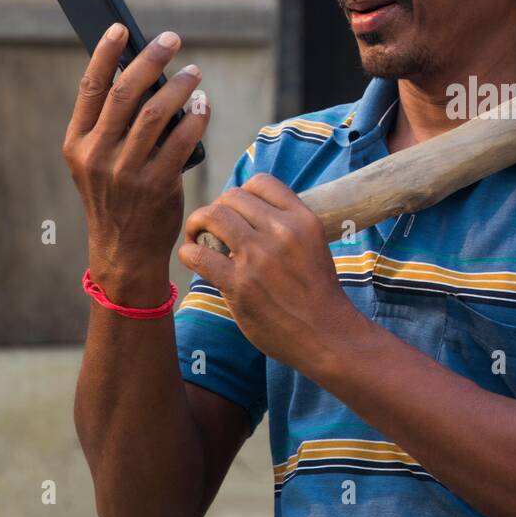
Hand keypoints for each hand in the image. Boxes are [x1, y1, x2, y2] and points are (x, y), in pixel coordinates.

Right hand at [62, 23, 209, 305]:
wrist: (124, 251)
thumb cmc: (118, 197)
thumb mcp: (98, 163)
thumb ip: (112, 127)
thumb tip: (147, 78)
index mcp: (77, 143)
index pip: (90, 88)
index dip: (105, 54)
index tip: (120, 28)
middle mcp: (97, 155)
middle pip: (126, 93)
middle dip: (151, 59)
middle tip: (172, 40)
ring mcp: (126, 171)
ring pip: (157, 113)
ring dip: (180, 86)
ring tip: (194, 73)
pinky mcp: (157, 185)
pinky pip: (182, 141)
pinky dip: (196, 118)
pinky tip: (204, 105)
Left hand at [177, 173, 360, 370]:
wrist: (327, 334)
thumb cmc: (317, 292)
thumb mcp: (314, 245)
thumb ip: (287, 226)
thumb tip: (249, 213)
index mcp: (303, 219)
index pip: (261, 182)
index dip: (243, 193)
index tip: (238, 212)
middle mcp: (281, 231)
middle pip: (232, 197)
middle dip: (218, 209)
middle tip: (213, 228)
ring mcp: (258, 257)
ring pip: (211, 216)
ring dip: (197, 224)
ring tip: (198, 238)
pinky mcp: (239, 284)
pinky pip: (198, 254)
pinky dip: (189, 253)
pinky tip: (194, 259)